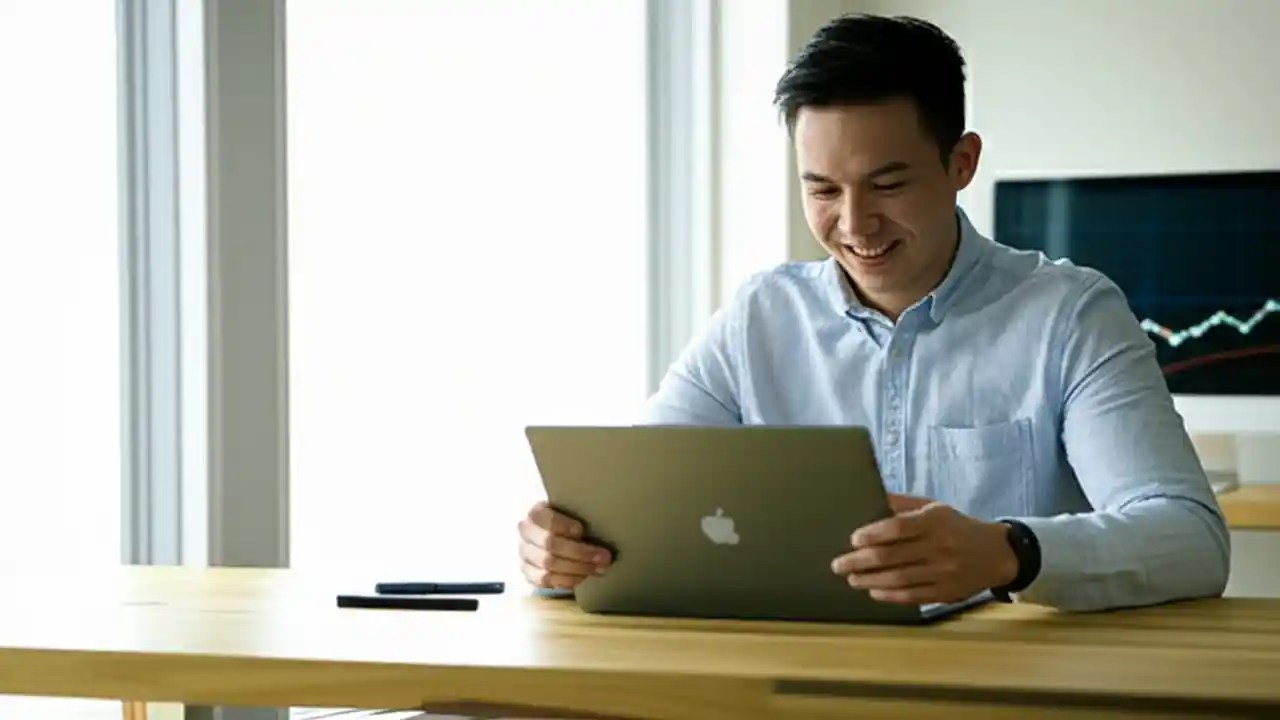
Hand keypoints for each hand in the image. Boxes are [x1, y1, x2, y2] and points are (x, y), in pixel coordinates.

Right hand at [517, 501, 612, 589]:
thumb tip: (602, 520)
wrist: (551, 539)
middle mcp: (526, 533)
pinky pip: (546, 580)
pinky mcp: (528, 573)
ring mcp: (525, 554)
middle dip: (580, 553)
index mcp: (537, 513)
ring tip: (599, 569)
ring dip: (577, 568)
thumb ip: (580, 515)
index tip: (581, 530)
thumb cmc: (567, 522)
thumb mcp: (571, 513)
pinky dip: (567, 580)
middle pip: (550, 544)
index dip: (563, 526)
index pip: (546, 519)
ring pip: (548, 565)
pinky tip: (583, 577)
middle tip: (604, 557)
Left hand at [831, 494, 1018, 604]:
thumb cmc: (956, 527)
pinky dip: (889, 595)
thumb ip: (903, 504)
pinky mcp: (946, 593)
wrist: (996, 554)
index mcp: (935, 521)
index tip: (853, 539)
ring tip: (852, 578)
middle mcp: (940, 547)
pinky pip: (912, 596)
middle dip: (860, 561)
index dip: (873, 534)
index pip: (899, 527)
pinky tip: (873, 591)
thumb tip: (873, 497)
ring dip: (870, 580)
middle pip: (893, 556)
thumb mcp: (934, 507)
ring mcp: (944, 572)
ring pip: (899, 578)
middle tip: (839, 564)